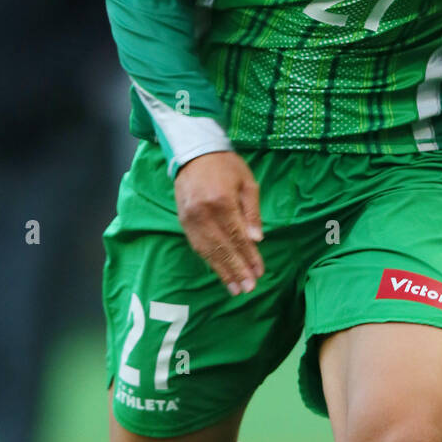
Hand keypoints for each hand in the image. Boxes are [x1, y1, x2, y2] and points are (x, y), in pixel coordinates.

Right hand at [173, 150, 264, 294]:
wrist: (194, 153)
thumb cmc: (226, 166)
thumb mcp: (247, 182)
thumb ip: (252, 212)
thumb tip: (256, 240)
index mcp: (222, 202)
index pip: (238, 237)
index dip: (249, 257)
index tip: (259, 273)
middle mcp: (203, 213)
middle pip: (223, 248)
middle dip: (237, 270)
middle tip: (249, 289)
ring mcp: (190, 219)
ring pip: (208, 251)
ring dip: (222, 272)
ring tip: (235, 289)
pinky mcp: (183, 221)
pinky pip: (197, 246)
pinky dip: (209, 261)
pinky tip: (219, 272)